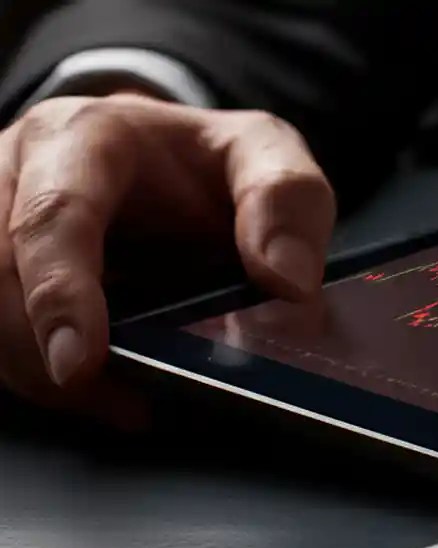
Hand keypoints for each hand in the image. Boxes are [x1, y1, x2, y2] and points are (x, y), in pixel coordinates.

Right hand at [0, 93, 333, 426]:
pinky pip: (0, 334)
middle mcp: (18, 171)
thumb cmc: (208, 160)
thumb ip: (285, 201)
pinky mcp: (0, 269)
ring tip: (125, 400)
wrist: (168, 159)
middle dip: (43, 349)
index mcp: (84, 137)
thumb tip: (288, 280)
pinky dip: (41, 375)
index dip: (60, 293)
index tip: (80, 361)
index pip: (54, 217)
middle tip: (120, 398)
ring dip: (41, 371)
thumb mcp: (266, 156)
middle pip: (1, 275)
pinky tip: (103, 392)